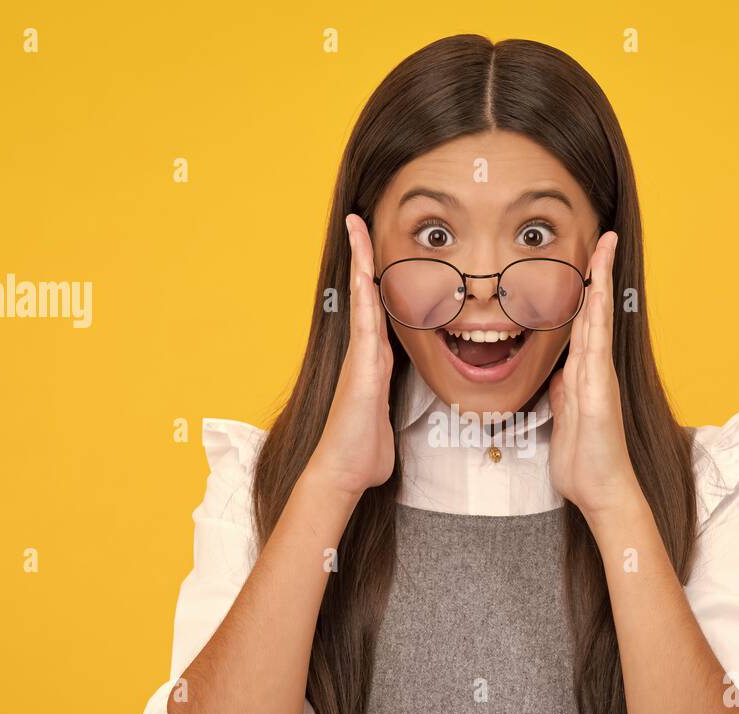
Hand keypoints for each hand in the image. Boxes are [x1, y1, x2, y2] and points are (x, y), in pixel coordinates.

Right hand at [304, 214, 395, 499]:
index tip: (374, 247)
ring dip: (360, 260)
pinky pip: (365, 318)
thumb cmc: (364, 451)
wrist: (344, 471)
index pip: (377, 308)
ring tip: (356, 225)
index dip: (375, 277)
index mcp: (374, 359)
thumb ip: (392, 407)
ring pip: (362, 297)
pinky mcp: (362, 363)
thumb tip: (395, 413)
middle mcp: (365, 351)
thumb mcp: (386, 420)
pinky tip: (363, 266)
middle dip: (362, 254)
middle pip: (365, 291)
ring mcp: (361, 354)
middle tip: (357, 218)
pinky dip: (363, 290)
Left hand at [548, 231, 644, 520]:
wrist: (601, 490)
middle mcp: (595, 369)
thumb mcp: (564, 417)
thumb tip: (557, 374)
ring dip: (601, 283)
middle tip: (605, 236)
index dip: (583, 289)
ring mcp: (600, 377)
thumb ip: (562, 392)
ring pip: (598, 319)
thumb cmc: (584, 459)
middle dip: (599, 273)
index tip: (587, 259)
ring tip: (605, 248)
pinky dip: (596, 317)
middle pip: (594, 310)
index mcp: (584, 373)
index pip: (582, 321)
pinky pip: (596, 345)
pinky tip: (595, 293)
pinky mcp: (599, 390)